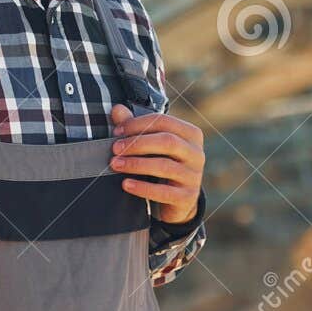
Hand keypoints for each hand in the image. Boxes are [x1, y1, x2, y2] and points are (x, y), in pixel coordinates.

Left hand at [108, 103, 203, 225]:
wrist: (177, 200)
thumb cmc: (162, 164)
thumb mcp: (152, 145)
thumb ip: (136, 127)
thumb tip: (117, 110)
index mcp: (190, 134)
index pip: (164, 121)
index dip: (138, 124)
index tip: (117, 132)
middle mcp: (196, 153)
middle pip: (167, 141)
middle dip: (137, 143)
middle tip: (115, 149)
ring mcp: (194, 176)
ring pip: (164, 166)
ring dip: (136, 164)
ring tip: (115, 165)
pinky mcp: (187, 197)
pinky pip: (163, 192)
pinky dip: (142, 188)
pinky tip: (126, 184)